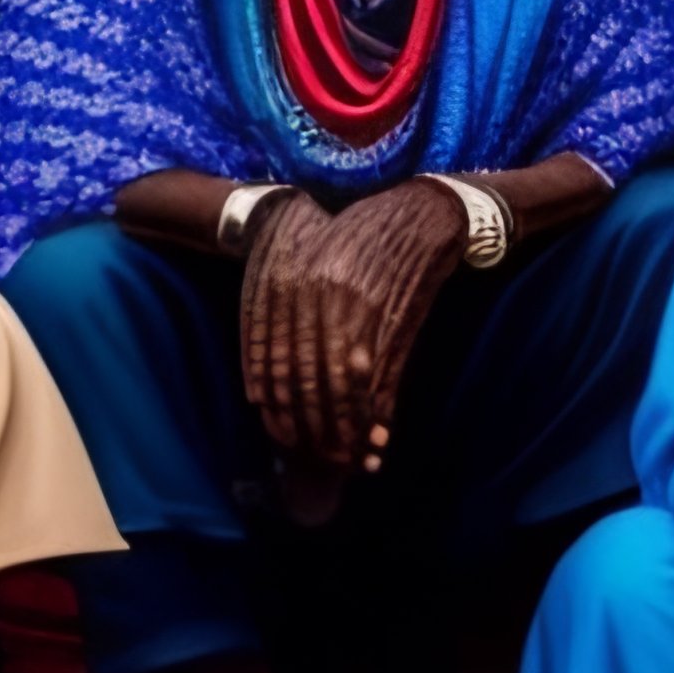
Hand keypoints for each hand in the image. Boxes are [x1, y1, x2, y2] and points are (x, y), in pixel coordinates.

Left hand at [239, 179, 469, 470]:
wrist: (415, 212)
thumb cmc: (353, 238)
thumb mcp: (304, 267)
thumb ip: (276, 320)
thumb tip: (259, 390)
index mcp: (282, 282)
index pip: (268, 362)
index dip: (275, 407)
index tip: (281, 437)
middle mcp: (312, 295)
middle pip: (301, 379)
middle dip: (308, 427)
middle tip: (315, 459)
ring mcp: (353, 306)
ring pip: (338, 384)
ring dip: (343, 429)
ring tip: (346, 460)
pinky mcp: (391, 315)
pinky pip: (377, 375)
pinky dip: (375, 412)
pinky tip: (376, 437)